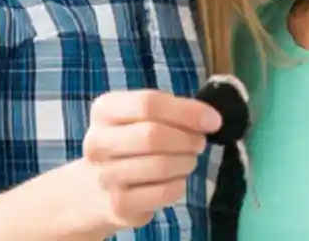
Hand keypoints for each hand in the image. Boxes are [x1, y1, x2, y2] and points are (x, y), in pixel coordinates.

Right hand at [74, 90, 220, 233]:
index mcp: (104, 110)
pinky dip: (179, 184)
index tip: (212, 120)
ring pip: (161, 165)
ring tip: (187, 160)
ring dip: (186, 162)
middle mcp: (97, 142)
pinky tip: (175, 180)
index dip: (187, 111)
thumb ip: (173, 111)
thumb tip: (211, 119)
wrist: (95, 190)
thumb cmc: (130, 143)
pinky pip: (164, 191)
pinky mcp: (119, 205)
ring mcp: (105, 176)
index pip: (148, 103)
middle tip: (199, 143)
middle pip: (153, 135)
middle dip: (187, 139)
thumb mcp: (141, 117)